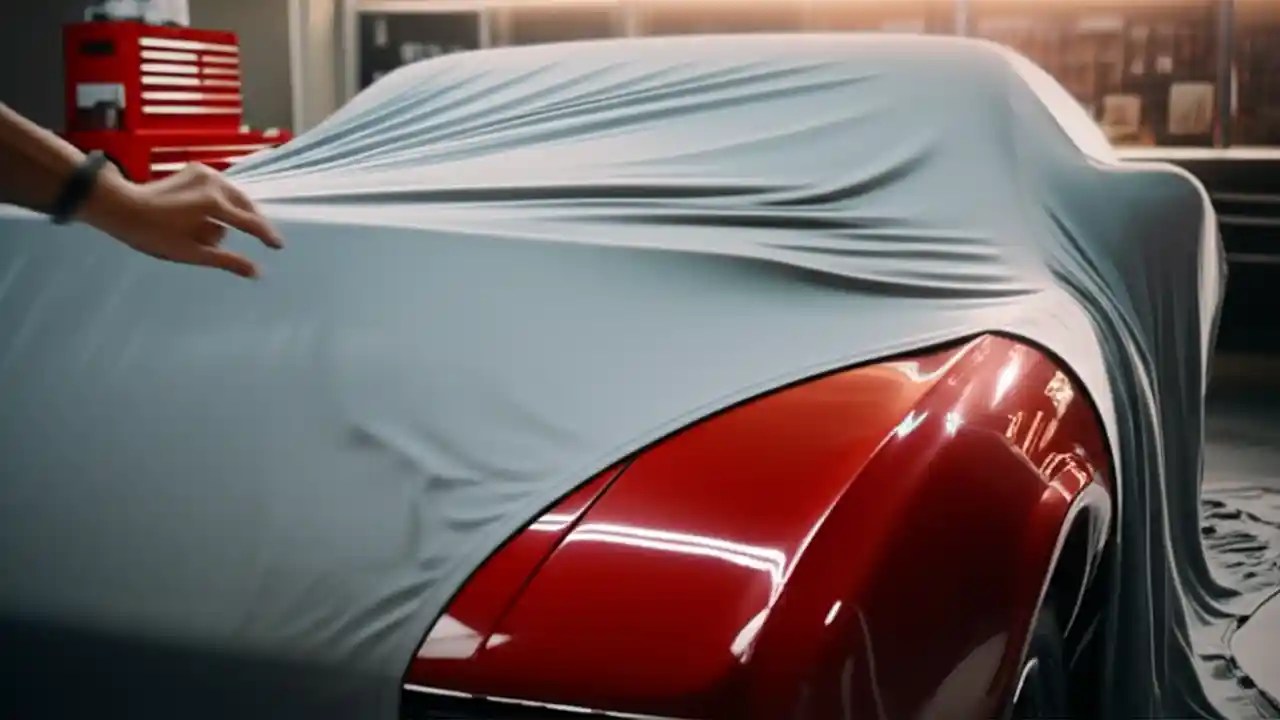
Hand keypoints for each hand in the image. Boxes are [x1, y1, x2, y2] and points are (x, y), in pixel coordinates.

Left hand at [80, 162, 283, 278]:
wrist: (123, 207)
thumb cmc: (155, 235)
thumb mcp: (192, 253)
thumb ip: (227, 260)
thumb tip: (256, 272)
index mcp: (214, 204)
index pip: (250, 222)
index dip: (266, 235)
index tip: (278, 246)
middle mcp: (215, 183)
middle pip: (245, 205)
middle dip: (251, 221)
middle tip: (260, 237)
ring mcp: (205, 173)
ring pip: (234, 195)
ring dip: (237, 210)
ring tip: (234, 227)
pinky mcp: (196, 169)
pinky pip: (221, 187)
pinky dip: (224, 199)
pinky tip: (217, 212)